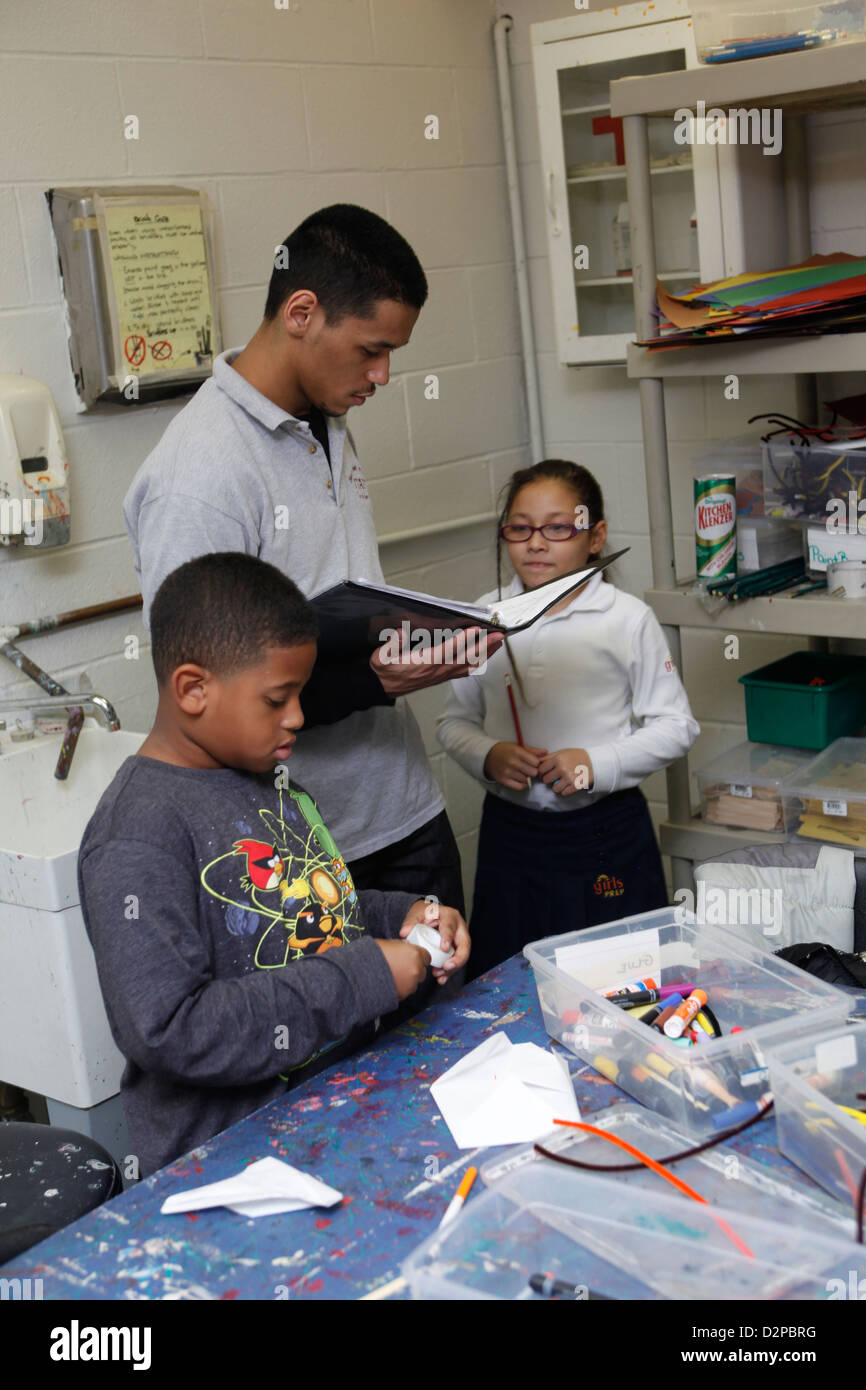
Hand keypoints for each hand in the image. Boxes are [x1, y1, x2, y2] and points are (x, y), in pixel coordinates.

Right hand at [370, 626, 503, 695]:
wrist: (382, 687)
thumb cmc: (384, 671)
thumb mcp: (381, 657)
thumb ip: (391, 644)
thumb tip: (400, 632)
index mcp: (424, 663)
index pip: (448, 650)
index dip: (463, 640)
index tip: (475, 630)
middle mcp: (437, 670)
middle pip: (466, 658)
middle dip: (484, 646)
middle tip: (499, 635)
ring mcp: (441, 675)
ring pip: (468, 665)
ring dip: (485, 654)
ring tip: (498, 643)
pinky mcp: (441, 677)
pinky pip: (464, 670)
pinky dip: (477, 663)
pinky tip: (485, 657)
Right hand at [374, 939, 431, 999]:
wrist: (361, 974)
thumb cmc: (373, 955)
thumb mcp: (389, 943)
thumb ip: (401, 946)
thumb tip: (405, 947)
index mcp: (415, 954)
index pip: (427, 957)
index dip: (419, 957)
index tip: (413, 958)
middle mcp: (416, 969)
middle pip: (422, 970)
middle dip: (414, 968)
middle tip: (402, 966)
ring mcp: (411, 984)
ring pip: (415, 982)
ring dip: (408, 979)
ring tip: (394, 975)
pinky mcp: (404, 995)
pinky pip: (407, 991)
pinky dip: (401, 987)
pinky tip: (391, 982)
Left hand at [400, 898, 469, 984]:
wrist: (430, 916)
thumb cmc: (426, 913)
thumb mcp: (417, 913)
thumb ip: (410, 922)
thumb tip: (404, 933)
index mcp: (450, 916)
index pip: (450, 927)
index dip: (448, 938)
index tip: (443, 948)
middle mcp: (459, 928)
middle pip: (464, 945)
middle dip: (457, 959)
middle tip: (446, 967)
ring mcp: (459, 939)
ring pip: (461, 956)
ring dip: (452, 968)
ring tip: (439, 975)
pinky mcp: (457, 950)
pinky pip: (456, 962)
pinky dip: (449, 972)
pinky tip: (442, 979)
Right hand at [483, 741, 547, 790]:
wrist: (488, 756)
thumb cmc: (505, 750)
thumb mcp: (518, 746)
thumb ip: (532, 750)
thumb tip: (545, 752)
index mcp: (517, 752)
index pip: (536, 762)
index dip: (537, 763)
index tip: (534, 763)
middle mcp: (512, 762)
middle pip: (533, 772)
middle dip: (533, 771)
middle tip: (529, 768)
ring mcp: (507, 772)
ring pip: (527, 780)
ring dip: (527, 777)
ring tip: (522, 772)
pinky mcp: (503, 780)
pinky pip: (519, 787)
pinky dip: (522, 784)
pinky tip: (521, 780)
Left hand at [538, 748, 593, 796]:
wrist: (594, 761)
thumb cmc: (577, 756)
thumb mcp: (563, 752)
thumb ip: (549, 757)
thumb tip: (536, 761)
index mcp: (558, 759)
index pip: (541, 770)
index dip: (541, 772)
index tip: (545, 772)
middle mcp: (562, 769)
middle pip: (545, 780)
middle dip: (548, 779)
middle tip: (553, 777)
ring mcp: (569, 778)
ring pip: (554, 788)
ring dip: (556, 786)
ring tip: (561, 782)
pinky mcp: (576, 785)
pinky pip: (564, 793)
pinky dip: (565, 790)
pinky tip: (568, 785)